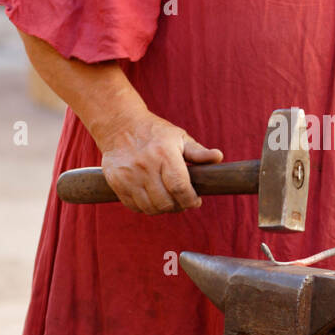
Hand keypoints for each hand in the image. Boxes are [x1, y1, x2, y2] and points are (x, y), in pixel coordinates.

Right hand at [98, 110, 223, 214]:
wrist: (120, 125)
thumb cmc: (155, 133)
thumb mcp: (179, 137)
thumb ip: (198, 152)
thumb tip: (218, 157)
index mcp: (164, 154)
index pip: (180, 188)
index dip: (191, 200)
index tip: (196, 201)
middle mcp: (144, 166)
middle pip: (165, 202)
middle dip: (178, 206)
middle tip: (183, 200)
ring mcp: (128, 176)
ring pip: (150, 208)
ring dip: (163, 209)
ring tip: (168, 199)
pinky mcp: (116, 183)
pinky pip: (134, 207)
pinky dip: (146, 207)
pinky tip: (152, 197)